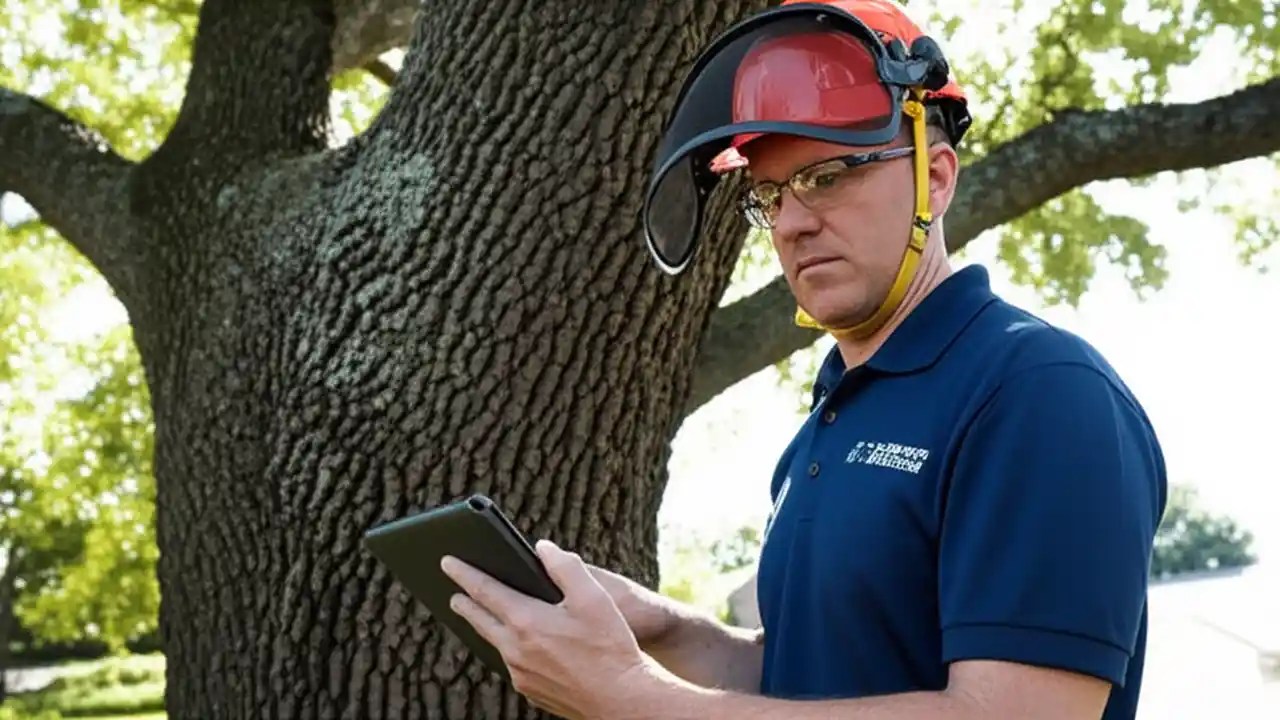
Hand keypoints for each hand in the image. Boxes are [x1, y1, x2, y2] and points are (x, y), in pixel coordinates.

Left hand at [441, 540, 665, 719]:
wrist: (622, 700)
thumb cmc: (610, 646)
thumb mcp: (593, 596)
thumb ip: (565, 566)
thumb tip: (542, 548)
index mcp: (527, 621)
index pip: (485, 590)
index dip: (465, 574)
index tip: (448, 562)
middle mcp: (515, 649)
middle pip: (481, 620)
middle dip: (465, 604)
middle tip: (453, 594)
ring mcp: (521, 674)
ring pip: (496, 644)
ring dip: (488, 627)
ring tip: (484, 617)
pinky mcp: (531, 691)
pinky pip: (513, 664)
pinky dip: (509, 649)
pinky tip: (518, 645)